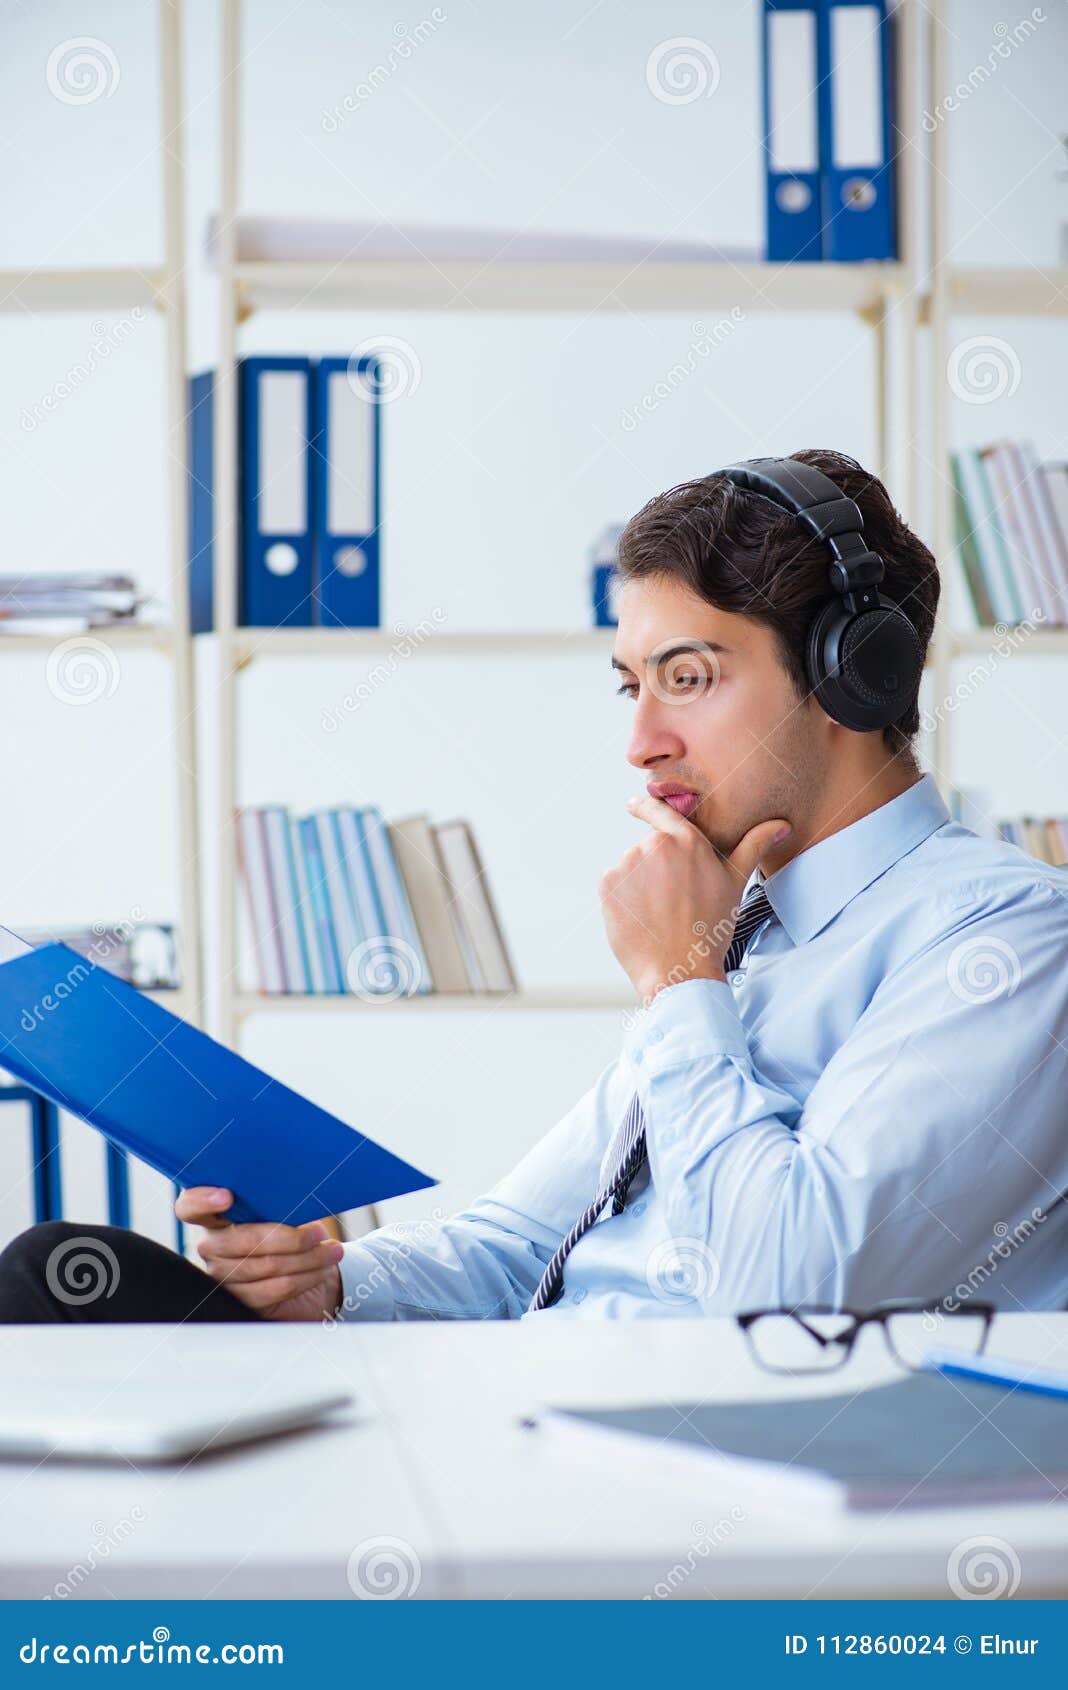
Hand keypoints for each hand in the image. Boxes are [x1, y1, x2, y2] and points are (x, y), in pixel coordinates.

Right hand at [175, 1187, 343, 1322]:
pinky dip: (305, 1277)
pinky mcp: (242, 1300)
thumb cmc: (292, 1230)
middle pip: (243, 1240)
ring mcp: (224, 1275)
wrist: (308, 1268)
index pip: (190, 1207)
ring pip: (266, 1265)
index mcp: (216, 1215)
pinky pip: (274, 1288)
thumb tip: (294, 1197)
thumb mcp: (283, 1211)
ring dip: (308, 1258)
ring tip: (332, 1251)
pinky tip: (322, 1269)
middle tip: (319, 1232)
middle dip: (289, 1237)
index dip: (202, 1200)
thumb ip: (276, 1202)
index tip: (227, 1196)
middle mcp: (213, 1246)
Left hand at [600, 797, 789, 1004]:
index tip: (634, 805)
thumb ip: (753, 846)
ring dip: (639, 884)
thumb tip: (780, 825)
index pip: (660, 812)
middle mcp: (654, 846)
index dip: (645, 807)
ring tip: (659, 913)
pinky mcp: (608, 886)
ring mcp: (627, 865)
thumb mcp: (735, 884)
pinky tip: (642, 918)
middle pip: (648, 850)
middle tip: (673, 901)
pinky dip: (623, 899)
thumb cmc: (711, 928)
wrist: (681, 970)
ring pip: (630, 868)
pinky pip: (614, 885)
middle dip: (656, 869)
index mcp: (686, 841)